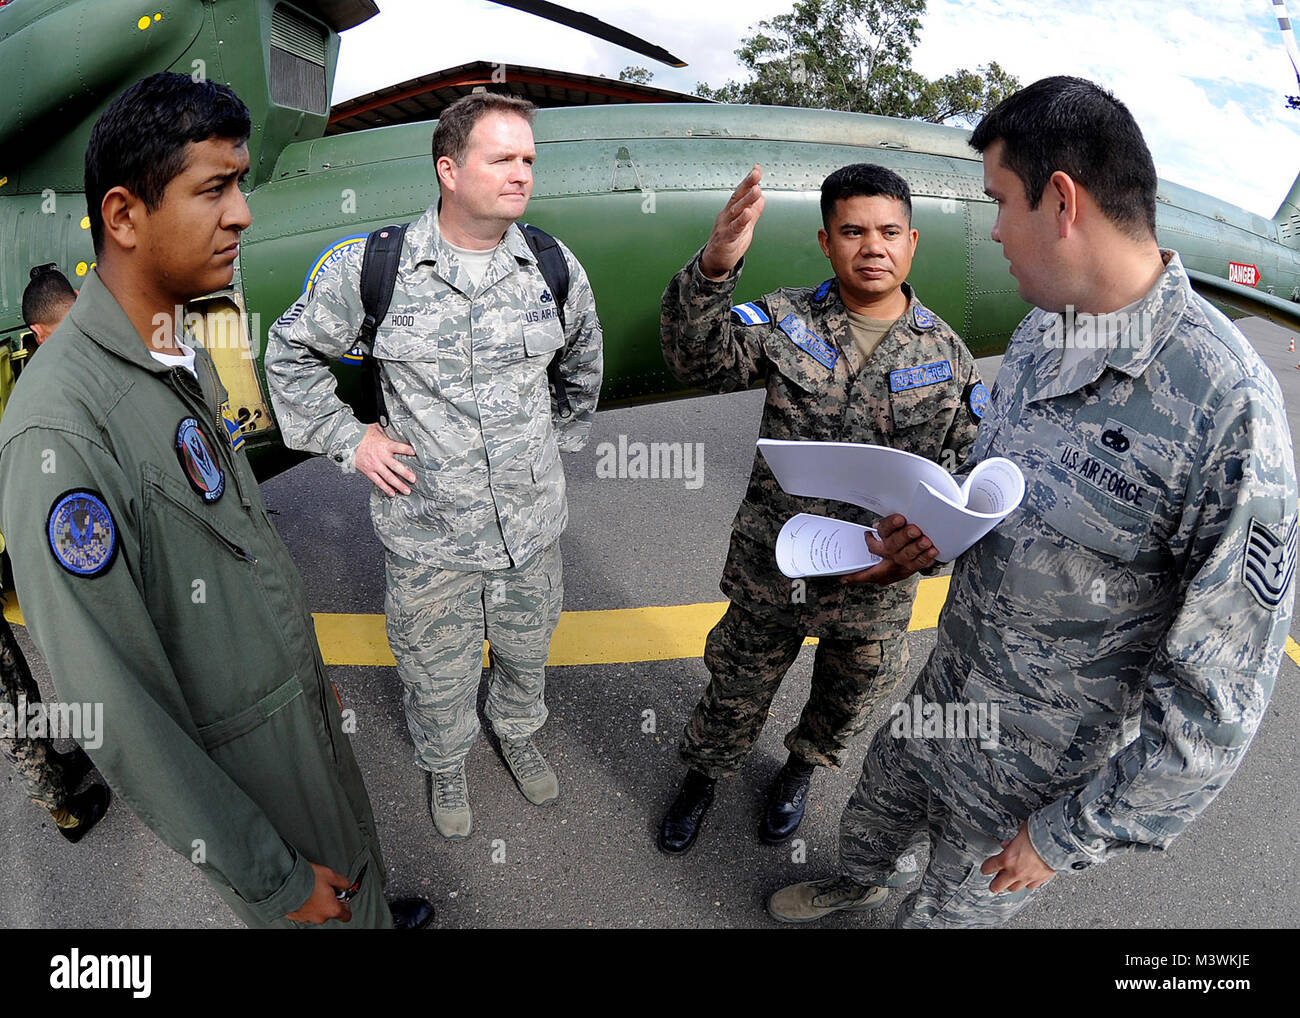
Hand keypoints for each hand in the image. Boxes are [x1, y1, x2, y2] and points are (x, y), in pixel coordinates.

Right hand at [285, 862, 353, 923]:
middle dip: (328, 899)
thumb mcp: (331, 875)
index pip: (346, 915)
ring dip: (315, 901)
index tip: (343, 898)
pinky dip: (304, 902)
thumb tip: (345, 885)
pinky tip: (302, 891)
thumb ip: (342, 882)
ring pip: (316, 910)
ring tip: (311, 887)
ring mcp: (306, 917)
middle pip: (329, 911)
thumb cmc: (306, 879)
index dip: (346, 905)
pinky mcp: (294, 915)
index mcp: (331, 909)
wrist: (283, 883)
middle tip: (325, 886)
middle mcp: (319, 917)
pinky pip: (303, 909)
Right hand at [354, 422, 415, 495]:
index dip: (408, 450)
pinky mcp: (368, 471)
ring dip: (398, 485)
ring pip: (388, 477)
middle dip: (406, 474)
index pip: (400, 447)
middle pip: (396, 466)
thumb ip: (387, 429)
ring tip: (406, 490)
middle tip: (413, 479)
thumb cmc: (363, 436)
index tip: (416, 453)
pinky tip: (392, 493)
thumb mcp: (377, 429)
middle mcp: (381, 456)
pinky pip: (378, 482)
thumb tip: (396, 423)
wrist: (348, 442)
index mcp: (385, 445)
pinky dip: (385, 488)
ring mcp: (374, 465)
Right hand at [699, 165, 764, 279]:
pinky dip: (741, 221)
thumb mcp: (745, 226)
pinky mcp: (726, 239)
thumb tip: (762, 198)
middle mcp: (727, 216)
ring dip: (746, 200)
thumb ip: (753, 212)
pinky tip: (747, 214)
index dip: (748, 181)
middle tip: (756, 174)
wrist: (715, 262)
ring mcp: (725, 227)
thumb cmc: (729, 243)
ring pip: (736, 211)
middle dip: (747, 185)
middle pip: (737, 198)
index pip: (740, 193)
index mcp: (732, 211)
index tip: (757, 169)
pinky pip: (734, 229)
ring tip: (756, 190)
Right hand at [839, 514, 937, 584]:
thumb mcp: (889, 531)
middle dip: (905, 536)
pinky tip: (931, 551)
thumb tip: (905, 514)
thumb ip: (894, 523)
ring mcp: (899, 560)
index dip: (890, 524)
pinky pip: (919, 563)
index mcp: (882, 537)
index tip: (899, 519)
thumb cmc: (894, 544)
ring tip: (925, 541)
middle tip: (914, 530)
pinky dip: (926, 557)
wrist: (891, 569)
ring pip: (907, 554)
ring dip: (917, 547)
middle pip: (894, 542)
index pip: (883, 529)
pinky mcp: (910, 568)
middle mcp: (888, 549)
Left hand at [980, 822, 1056, 893]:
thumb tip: (1007, 844)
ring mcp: (1028, 878)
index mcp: (1007, 858)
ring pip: (1013, 889)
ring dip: (1010, 884)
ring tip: (1010, 880)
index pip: (989, 868)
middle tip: (994, 881)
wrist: (1060, 842)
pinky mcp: (1040, 880)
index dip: (985, 868)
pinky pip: (1030, 887)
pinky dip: (1027, 883)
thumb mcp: (1021, 832)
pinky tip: (1027, 878)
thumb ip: (1012, 841)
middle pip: (997, 886)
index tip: (986, 868)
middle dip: (994, 884)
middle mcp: (1015, 871)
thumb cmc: (1041, 834)